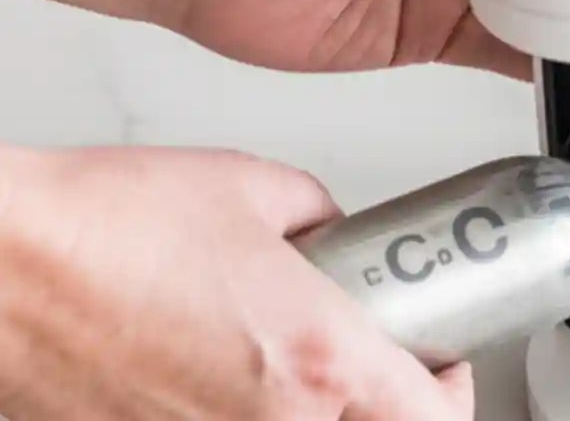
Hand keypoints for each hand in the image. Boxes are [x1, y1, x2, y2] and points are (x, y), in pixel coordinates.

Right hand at [0, 145, 473, 419]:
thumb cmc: (100, 230)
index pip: (435, 418)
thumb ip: (322, 217)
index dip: (453, 390)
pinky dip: (242, 416)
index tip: (442, 362)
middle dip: (384, 404)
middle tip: (372, 366)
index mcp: (317, 358)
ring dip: (314, 412)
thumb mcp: (252, 188)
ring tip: (279, 363)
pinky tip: (211, 376)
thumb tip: (333, 234)